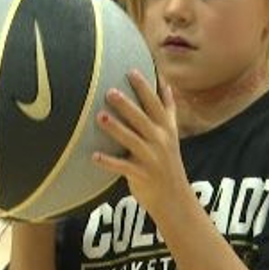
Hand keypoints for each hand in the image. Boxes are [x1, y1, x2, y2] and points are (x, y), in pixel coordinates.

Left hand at [92, 71, 189, 220]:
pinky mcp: (141, 175)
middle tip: (109, 91)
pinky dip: (108, 162)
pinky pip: (123, 167)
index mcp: (166, 129)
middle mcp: (160, 141)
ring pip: (131, 140)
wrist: (175, 198)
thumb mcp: (172, 135)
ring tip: (99, 116)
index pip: (155, 104)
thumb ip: (168, 111)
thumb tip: (167, 85)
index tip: (132, 71)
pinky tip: (93, 155)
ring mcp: (151, 159)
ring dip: (115, 128)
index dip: (144, 88)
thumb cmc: (168, 162)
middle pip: (142, 119)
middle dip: (127, 105)